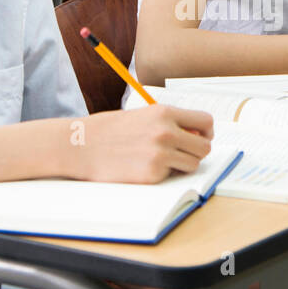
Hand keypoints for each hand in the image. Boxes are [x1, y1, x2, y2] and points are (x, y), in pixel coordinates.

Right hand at [68, 105, 213, 183]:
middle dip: (196, 152)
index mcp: (164, 113)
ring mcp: (160, 154)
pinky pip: (172, 176)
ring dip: (182, 165)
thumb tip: (196, 135)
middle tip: (182, 153)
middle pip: (204, 147)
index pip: (206, 121)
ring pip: (193, 164)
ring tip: (161, 160)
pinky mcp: (152, 173)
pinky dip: (163, 174)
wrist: (81, 145)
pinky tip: (143, 167)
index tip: (200, 137)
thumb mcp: (143, 116)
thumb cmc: (110, 130)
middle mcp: (166, 132)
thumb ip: (169, 123)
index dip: (206, 132)